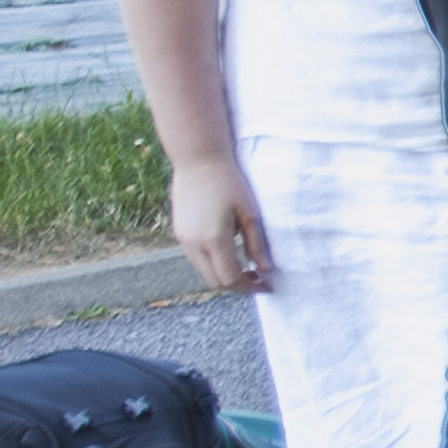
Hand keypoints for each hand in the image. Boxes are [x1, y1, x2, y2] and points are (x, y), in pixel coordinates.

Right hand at [170, 157, 270, 293]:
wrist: (198, 160)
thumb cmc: (229, 182)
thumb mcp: (250, 213)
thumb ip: (256, 243)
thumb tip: (265, 268)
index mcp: (213, 239)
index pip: (230, 278)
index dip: (250, 287)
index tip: (267, 284)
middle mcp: (193, 243)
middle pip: (215, 281)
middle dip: (238, 285)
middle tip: (259, 279)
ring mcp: (183, 239)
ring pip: (204, 271)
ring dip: (225, 276)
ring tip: (247, 268)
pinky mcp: (180, 233)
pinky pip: (197, 259)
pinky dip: (214, 264)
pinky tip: (230, 254)